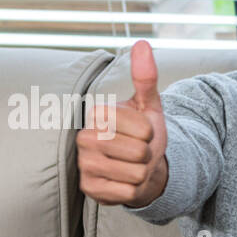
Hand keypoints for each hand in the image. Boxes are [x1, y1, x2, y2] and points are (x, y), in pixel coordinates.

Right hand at [76, 39, 168, 206]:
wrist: (138, 168)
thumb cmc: (143, 135)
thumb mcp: (148, 106)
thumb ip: (145, 77)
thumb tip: (142, 44)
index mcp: (98, 113)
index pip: (144, 130)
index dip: (151, 134)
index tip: (141, 133)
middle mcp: (84, 137)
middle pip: (140, 153)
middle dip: (147, 155)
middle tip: (137, 151)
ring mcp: (84, 164)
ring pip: (136, 173)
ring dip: (142, 172)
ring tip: (131, 165)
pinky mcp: (89, 189)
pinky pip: (128, 192)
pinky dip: (134, 189)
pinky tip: (123, 181)